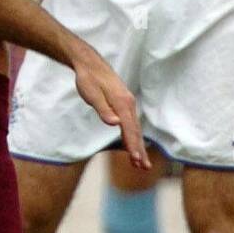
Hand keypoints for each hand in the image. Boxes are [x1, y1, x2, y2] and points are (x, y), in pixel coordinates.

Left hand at [71, 48, 149, 169]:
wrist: (90, 64)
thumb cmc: (89, 79)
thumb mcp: (92, 94)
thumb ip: (103, 109)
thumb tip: (115, 123)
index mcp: (122, 102)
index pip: (129, 128)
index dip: (132, 145)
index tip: (135, 159)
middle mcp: (128, 103)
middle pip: (135, 130)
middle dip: (139, 150)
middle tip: (144, 168)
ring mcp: (128, 104)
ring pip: (135, 128)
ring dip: (138, 146)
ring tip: (142, 164)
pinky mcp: (124, 104)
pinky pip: (131, 124)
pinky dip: (133, 137)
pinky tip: (133, 147)